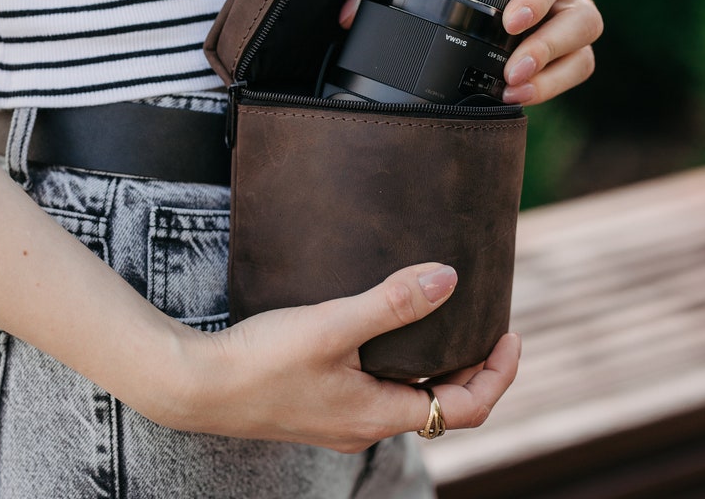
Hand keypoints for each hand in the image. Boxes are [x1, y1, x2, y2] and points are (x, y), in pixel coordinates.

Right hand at [159, 263, 520, 452]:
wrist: (194, 386)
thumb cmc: (261, 361)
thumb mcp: (334, 326)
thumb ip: (392, 303)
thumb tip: (450, 278)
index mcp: (379, 415)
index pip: (466, 409)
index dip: (498, 374)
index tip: (509, 333)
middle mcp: (365, 426)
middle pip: (441, 406)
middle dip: (470, 367)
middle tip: (481, 323)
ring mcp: (339, 419)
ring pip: (407, 397)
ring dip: (432, 364)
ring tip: (438, 320)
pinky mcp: (316, 406)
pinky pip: (376, 390)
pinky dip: (397, 365)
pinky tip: (378, 332)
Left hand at [339, 0, 602, 105]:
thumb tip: (345, 14)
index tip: (509, 21)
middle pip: (580, 16)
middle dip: (549, 47)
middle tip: (511, 72)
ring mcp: (559, 23)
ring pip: (582, 50)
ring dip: (554, 76)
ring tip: (514, 93)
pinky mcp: (555, 55)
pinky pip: (570, 72)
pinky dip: (549, 88)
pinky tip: (514, 100)